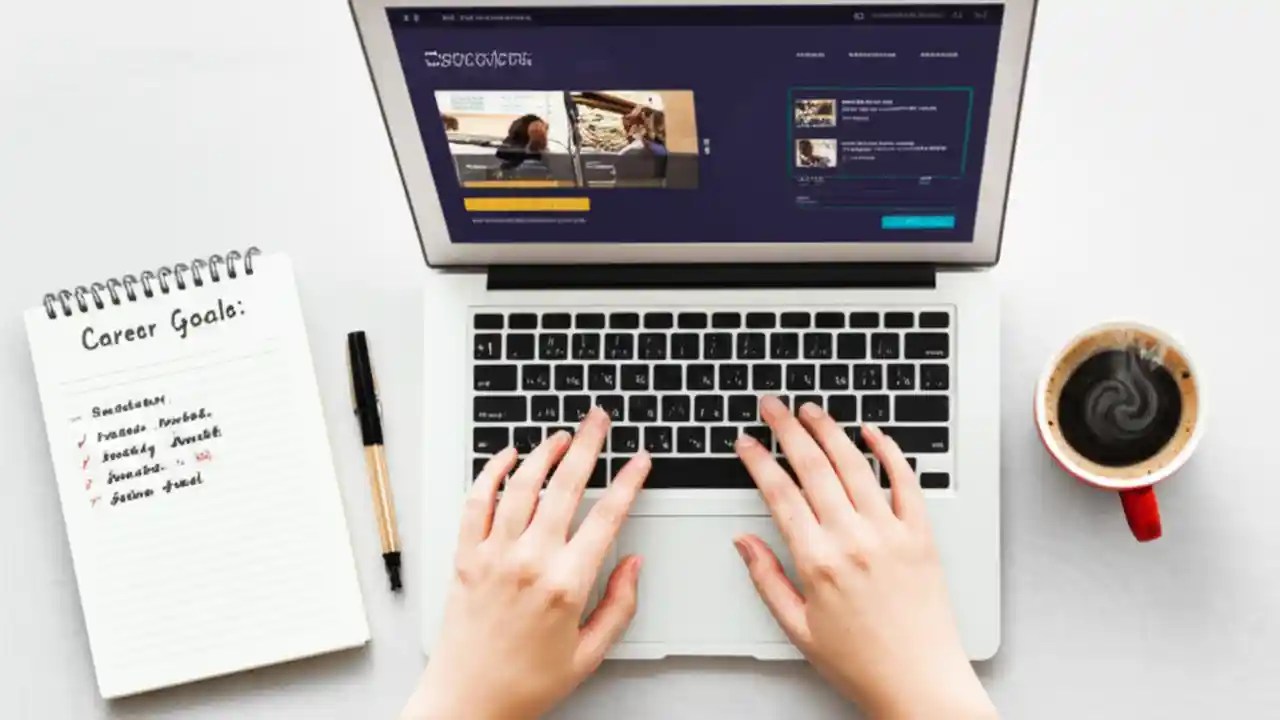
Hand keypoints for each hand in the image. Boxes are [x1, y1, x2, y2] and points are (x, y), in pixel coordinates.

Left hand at [403, 409, 649, 719]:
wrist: (466, 702)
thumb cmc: (525, 684)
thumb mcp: (590, 653)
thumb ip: (619, 605)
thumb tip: (634, 565)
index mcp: (566, 584)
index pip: (607, 516)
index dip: (628, 481)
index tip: (639, 461)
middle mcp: (529, 561)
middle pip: (565, 486)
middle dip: (587, 444)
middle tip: (598, 419)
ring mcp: (493, 555)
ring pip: (521, 485)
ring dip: (543, 453)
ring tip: (561, 434)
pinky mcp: (465, 557)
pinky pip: (476, 502)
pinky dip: (491, 473)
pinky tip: (508, 458)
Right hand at [734, 398, 995, 719]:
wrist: (920, 683)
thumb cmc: (861, 662)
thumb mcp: (797, 627)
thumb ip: (767, 578)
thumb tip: (743, 542)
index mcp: (818, 562)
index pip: (779, 493)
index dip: (757, 460)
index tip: (745, 441)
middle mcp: (854, 539)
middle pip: (813, 466)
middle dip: (786, 428)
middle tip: (772, 405)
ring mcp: (890, 533)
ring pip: (854, 464)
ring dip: (829, 430)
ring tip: (810, 410)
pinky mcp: (921, 535)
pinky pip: (905, 481)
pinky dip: (888, 451)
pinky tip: (872, 432)